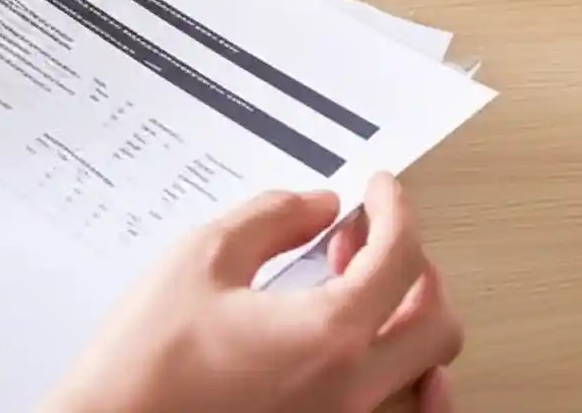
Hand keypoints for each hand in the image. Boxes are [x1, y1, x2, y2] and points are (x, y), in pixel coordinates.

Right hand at [44, 173, 462, 412]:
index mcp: (329, 335)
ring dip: (410, 318)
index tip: (379, 191)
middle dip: (413, 264)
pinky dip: (406, 381)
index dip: (395, 209)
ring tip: (361, 287)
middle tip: (369, 235)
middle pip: (436, 319)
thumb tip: (315, 205)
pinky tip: (373, 357)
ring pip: (424, 372)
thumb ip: (270, 219)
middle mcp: (351, 390)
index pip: (401, 257)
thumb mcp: (202, 258)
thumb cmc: (145, 362)